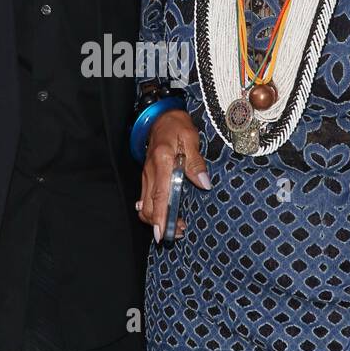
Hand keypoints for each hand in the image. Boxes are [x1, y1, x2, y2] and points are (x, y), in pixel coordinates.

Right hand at [137, 108, 209, 241]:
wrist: (160, 118)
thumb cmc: (177, 126)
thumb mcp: (191, 138)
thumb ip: (196, 162)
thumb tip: (204, 184)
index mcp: (162, 162)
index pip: (159, 194)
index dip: (160, 215)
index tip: (162, 232)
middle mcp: (151, 171)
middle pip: (148, 206)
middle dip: (160, 223)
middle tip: (178, 232)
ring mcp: (146, 176)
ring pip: (144, 205)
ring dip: (157, 219)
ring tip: (175, 226)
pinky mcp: (147, 178)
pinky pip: (145, 199)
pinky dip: (153, 211)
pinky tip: (165, 216)